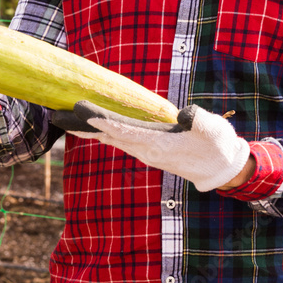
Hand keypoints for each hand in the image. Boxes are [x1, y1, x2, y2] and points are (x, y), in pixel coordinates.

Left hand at [53, 101, 250, 191]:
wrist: (223, 169)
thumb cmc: (218, 145)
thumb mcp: (211, 128)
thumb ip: (196, 120)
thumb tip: (182, 115)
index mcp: (157, 144)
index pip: (122, 130)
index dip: (100, 121)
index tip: (80, 112)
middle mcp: (146, 150)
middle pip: (109, 135)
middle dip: (84, 125)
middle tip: (59, 115)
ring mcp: (147, 152)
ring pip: (113, 139)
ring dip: (91, 129)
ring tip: (68, 121)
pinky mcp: (151, 151)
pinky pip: (122, 141)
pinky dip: (106, 133)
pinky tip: (96, 131)